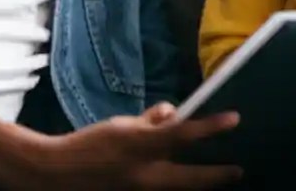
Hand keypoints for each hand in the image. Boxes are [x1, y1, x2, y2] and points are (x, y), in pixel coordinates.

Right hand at [23, 104, 242, 190]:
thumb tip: (173, 113)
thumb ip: (149, 121)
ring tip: (216, 178)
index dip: (211, 127)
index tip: (235, 119)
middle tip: (238, 171)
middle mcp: (146, 175)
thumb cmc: (89, 145)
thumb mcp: (120, 126)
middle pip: (192, 178)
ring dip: (198, 183)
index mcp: (141, 147)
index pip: (183, 134)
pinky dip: (175, 186)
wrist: (58, 175)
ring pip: (180, 189)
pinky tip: (181, 180)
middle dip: (218, 176)